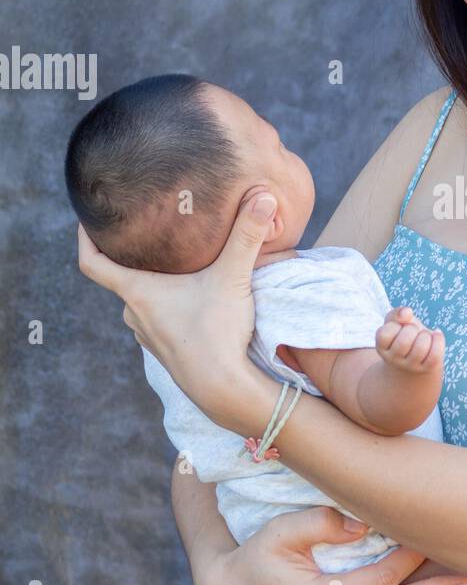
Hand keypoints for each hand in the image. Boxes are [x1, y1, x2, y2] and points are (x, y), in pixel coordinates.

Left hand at [77, 187, 278, 426]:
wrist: (223, 389)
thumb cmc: (218, 333)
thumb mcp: (233, 277)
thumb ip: (247, 236)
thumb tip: (265, 195)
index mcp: (138, 292)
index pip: (93, 263)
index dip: (84, 239)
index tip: (85, 221)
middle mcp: (134, 314)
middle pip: (122, 279)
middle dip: (133, 258)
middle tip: (147, 234)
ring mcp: (148, 336)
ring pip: (142, 301)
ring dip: (153, 285)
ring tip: (171, 265)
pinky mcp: (166, 352)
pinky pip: (157, 321)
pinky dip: (166, 307)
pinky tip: (189, 301)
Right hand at [375, 306, 444, 374]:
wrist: (416, 356)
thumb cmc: (403, 334)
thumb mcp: (395, 322)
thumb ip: (397, 314)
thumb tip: (407, 312)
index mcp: (382, 347)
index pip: (384, 334)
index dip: (395, 325)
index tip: (399, 326)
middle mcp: (394, 359)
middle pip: (404, 341)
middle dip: (412, 329)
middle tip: (413, 331)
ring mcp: (411, 366)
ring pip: (421, 347)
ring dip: (426, 335)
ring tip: (424, 335)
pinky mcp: (427, 368)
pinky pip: (435, 354)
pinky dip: (438, 340)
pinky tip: (436, 335)